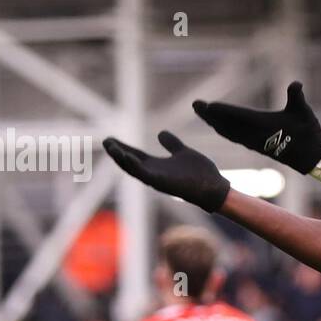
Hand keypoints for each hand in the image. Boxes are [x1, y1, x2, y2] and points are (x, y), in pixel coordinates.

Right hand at [102, 131, 229, 212]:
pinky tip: (127, 156)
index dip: (123, 147)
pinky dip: (135, 166)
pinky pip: (145, 175)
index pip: (135, 155)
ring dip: (121, 159)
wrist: (215, 187)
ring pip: (134, 169)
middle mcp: (154, 174)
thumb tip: (160, 133)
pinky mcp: (163, 183)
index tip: (110, 139)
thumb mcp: (183, 153)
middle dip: (117, 153)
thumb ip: (171, 144)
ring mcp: (158, 180)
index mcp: (158, 166)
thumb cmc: (201, 174)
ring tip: (111, 147)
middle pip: (130, 162)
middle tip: (106, 141)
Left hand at [193, 81, 320, 173]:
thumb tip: (296, 84)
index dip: (222, 110)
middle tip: (195, 104)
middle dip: (210, 115)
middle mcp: (255, 135)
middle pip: (227, 124)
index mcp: (264, 125)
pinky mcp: (255, 145)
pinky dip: (222, 130)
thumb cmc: (308, 133)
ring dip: (213, 122)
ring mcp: (254, 142)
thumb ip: (297, 96)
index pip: (238, 116)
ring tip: (200, 112)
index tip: (208, 105)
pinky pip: (233, 137)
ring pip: (228, 131)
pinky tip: (216, 126)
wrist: (311, 157)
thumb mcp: (304, 112)